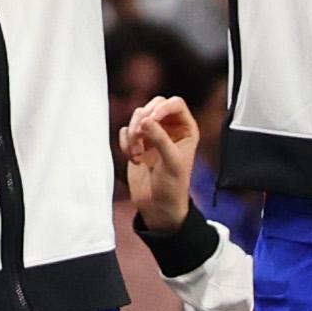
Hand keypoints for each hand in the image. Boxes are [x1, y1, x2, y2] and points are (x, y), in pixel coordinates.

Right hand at [118, 94, 199, 230]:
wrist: (158, 206)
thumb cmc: (173, 187)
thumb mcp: (172, 162)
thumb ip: (160, 139)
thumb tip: (145, 120)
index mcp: (186, 129)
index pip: (175, 104)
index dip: (163, 107)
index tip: (151, 119)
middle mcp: (169, 128)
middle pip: (154, 105)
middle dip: (143, 119)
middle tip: (139, 135)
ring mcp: (152, 135)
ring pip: (137, 116)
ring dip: (133, 133)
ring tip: (136, 153)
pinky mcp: (136, 143)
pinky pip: (125, 131)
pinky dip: (125, 142)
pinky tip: (133, 158)